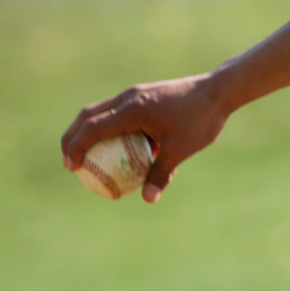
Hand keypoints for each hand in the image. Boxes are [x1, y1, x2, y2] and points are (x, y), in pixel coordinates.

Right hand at [61, 73, 227, 202]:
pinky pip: (118, 112)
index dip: (76, 147)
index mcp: (132, 109)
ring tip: (85, 156)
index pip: (92, 128)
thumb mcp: (181, 149)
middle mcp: (128, 97)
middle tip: (69, 162)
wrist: (220, 91)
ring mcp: (135, 94)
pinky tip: (116, 149)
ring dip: (89, 131)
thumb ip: (161, 173)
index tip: (71, 167)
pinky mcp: (144, 95)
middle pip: (88, 116)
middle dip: (72, 138)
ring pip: (101, 111)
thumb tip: (148, 199)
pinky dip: (109, 128)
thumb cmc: (201, 119)